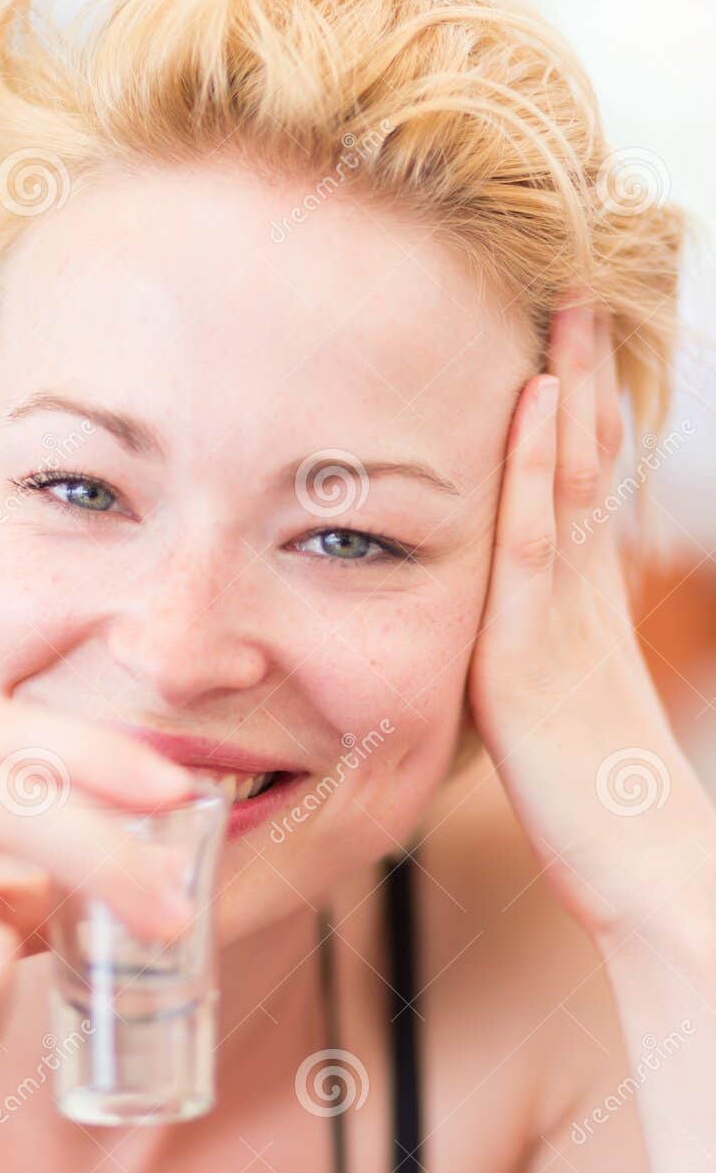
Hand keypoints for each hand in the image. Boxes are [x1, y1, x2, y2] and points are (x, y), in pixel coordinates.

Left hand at [467, 298, 715, 951]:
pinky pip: (532, 545)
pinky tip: (532, 406)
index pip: (583, 493)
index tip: (573, 352)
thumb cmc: (605, 820)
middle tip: (580, 296)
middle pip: (583, 467)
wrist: (649, 876)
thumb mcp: (564, 728)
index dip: (582, 418)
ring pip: (564, 483)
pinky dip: (530, 470)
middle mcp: (582, 599)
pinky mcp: (530, 656)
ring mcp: (563, 620)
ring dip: (565, 394)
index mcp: (585, 612)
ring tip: (567, 314)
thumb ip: (541, 674)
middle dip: (582, 379)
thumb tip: (523, 655)